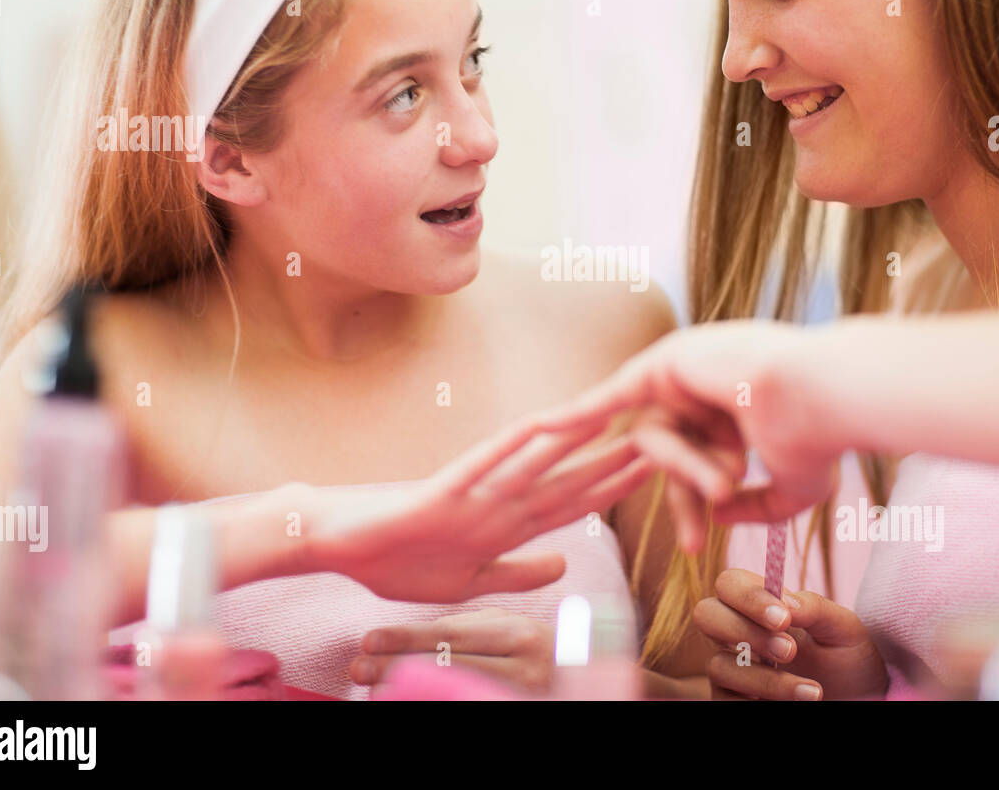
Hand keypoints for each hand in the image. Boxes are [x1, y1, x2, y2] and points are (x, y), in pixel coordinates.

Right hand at [301, 418, 652, 601]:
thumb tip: (563, 566)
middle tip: (660, 435)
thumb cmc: (395, 558)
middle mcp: (496, 506)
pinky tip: (537, 424)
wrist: (338, 544)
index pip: (572, 507)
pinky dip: (508, 446)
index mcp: (505, 529)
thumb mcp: (467, 581)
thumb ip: (516, 571)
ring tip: (615, 416)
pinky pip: (479, 465)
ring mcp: (470, 496)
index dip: (614, 490)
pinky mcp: (439, 491)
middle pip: (566, 482)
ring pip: (534, 466)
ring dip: (575, 443)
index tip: (656, 471)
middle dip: (613, 463)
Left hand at [348, 608, 554, 693]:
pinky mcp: (517, 706)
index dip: (406, 639)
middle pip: (448, 666)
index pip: (451, 635)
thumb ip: (469, 629)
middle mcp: (524, 666)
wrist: (580, 679)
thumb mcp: (509, 628)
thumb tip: (413, 638)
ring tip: (374, 692)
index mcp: (518, 634)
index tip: (368, 640)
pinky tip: (409, 702)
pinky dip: (436, 704)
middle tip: (358, 668)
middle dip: (397, 667)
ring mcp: (522, 694)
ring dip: (409, 693)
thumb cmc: (535, 648)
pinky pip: (471, 704)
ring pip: (456, 692)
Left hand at [532, 321, 847, 542]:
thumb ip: (760, 505)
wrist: (823, 395)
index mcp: (734, 405)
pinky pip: (611, 396)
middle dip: (686, 498)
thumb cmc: (819, 436)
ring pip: (658, 436)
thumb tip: (719, 515)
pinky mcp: (664, 362)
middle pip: (670, 451)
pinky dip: (579, 415)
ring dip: (687, 466)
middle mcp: (706, 383)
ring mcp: (685, 369)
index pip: (695, 461)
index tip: (696, 549)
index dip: (693, 507)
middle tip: (695, 548)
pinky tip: (539, 432)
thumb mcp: (796, 486)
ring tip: (725, 482)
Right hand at [693, 569, 886, 699]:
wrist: (859, 695)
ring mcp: (732, 669)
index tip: (783, 619)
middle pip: (706, 614)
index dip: (748, 597)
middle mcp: (738, 633)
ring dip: (765, 679)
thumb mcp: (843, 628)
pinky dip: (762, 701)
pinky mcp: (732, 700)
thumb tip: (785, 603)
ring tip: (813, 691)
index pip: (730, 584)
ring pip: (718, 665)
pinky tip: (797, 703)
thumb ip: (814, 608)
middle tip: (790, 651)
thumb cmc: (848, 656)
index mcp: (760, 604)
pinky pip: (725, 701)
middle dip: (743, 630)